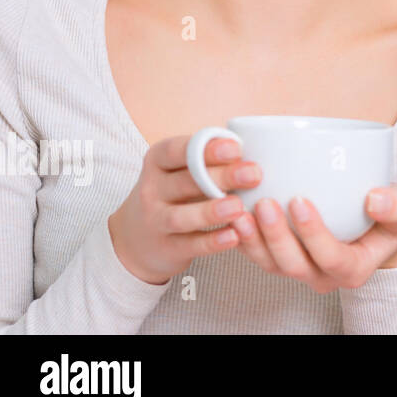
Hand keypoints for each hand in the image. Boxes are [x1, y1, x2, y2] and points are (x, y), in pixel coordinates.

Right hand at [108, 135, 255, 284]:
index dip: (206, 149)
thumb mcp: (181, 169)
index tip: (236, 148)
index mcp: (158, 161)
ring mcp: (155, 221)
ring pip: (181, 216)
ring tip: (238, 206)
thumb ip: (209, 158)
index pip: (177, 150)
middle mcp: (152, 189)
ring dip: (211, 212)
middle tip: (254, 173)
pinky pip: (190, 245)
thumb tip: (259, 147)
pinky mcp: (166, 248)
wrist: (136, 237)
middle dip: (221, 176)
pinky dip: (211, 242)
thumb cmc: (174, 192)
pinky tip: (234, 236)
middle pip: (185, 181)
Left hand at [231, 183, 396, 293]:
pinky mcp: (284, 257)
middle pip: (294, 265)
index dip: (313, 233)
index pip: (331, 257)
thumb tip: (375, 199)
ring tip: (239, 211)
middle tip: (264, 203)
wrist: (379, 226)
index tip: (300, 200)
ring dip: (252, 240)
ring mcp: (301, 269)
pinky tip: (234, 212)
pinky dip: (244, 236)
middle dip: (275, 236)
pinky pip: (260, 254)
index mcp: (354, 268)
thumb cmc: (391, 217)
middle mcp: (324, 276)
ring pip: (270, 263)